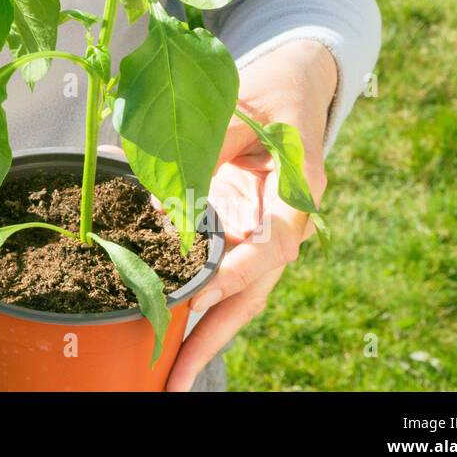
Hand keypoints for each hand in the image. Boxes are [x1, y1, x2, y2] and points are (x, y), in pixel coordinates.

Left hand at [166, 39, 336, 391]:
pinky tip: (167, 324)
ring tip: (170, 371)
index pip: (272, 245)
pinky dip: (196, 299)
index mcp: (298, 190)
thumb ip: (204, 144)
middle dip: (215, 336)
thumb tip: (157, 186)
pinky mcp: (248, 231)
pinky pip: (223, 272)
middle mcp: (287, 222)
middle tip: (177, 375)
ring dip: (205, 331)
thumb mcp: (241, 104)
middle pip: (254, 290)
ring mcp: (267, 231)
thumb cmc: (273, 88)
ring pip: (240, 293)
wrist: (299, 81)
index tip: (203, 295)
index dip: (237, 273)